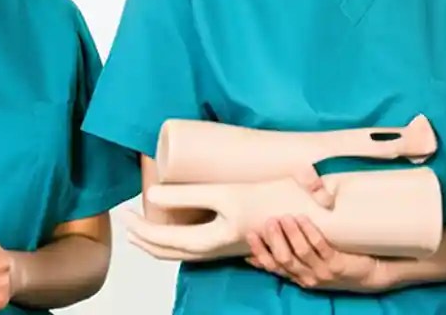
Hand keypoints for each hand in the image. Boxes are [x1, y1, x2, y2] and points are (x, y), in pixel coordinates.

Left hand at [123, 170, 333, 261]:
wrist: (318, 217)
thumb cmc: (279, 199)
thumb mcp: (228, 191)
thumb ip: (188, 192)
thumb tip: (153, 194)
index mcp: (215, 233)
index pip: (168, 236)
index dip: (143, 227)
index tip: (127, 214)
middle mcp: (221, 244)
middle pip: (173, 251)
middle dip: (146, 240)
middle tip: (127, 224)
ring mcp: (231, 245)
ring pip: (186, 254)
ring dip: (161, 245)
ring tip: (145, 234)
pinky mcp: (240, 242)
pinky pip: (200, 251)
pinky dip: (180, 246)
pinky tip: (180, 235)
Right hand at [246, 215, 389, 292]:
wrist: (371, 274)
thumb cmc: (337, 263)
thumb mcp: (311, 265)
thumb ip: (291, 256)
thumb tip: (263, 244)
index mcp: (298, 277)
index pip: (273, 266)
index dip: (260, 252)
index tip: (250, 234)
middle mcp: (307, 277)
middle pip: (284, 259)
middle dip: (274, 240)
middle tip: (268, 221)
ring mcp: (323, 271)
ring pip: (301, 252)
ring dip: (291, 233)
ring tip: (284, 216)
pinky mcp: (337, 264)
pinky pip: (321, 246)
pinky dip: (310, 232)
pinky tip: (304, 219)